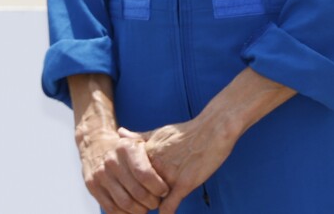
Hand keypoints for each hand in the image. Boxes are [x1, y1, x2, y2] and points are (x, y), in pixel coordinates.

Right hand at [75, 124, 168, 213]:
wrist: (95, 145)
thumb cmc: (126, 148)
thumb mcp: (138, 142)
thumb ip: (154, 152)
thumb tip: (173, 167)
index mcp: (126, 148)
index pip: (144, 174)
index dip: (157, 187)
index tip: (165, 191)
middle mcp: (112, 161)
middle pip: (137, 192)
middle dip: (151, 201)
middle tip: (157, 202)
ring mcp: (100, 175)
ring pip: (125, 203)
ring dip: (140, 210)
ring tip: (146, 207)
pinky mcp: (92, 186)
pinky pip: (111, 208)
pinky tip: (133, 211)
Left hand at [124, 119, 238, 213]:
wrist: (214, 129)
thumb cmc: (188, 131)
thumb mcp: (159, 132)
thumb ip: (138, 137)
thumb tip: (120, 133)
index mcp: (144, 154)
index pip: (128, 179)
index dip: (131, 187)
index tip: (133, 192)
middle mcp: (153, 165)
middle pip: (138, 192)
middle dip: (141, 200)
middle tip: (145, 203)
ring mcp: (168, 175)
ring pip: (151, 201)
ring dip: (152, 206)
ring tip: (155, 205)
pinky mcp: (184, 184)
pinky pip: (168, 207)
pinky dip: (166, 213)